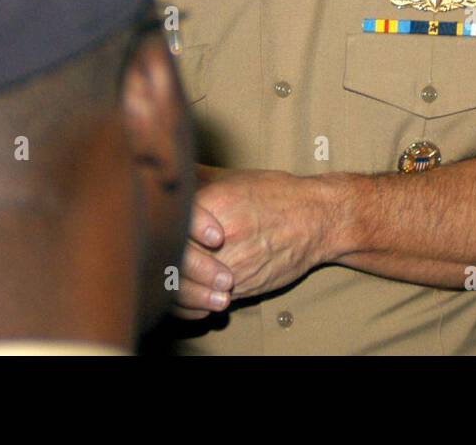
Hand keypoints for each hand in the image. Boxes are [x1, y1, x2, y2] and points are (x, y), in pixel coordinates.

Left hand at [170, 167, 340, 318]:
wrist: (317, 218)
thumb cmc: (276, 195)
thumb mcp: (234, 178)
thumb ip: (197, 180)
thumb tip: (167, 172)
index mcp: (217, 203)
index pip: (172, 226)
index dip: (163, 234)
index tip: (166, 233)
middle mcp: (224, 235)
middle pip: (174, 260)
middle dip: (164, 265)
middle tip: (158, 263)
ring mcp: (234, 264)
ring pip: (187, 287)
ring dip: (176, 289)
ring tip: (173, 283)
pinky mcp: (244, 287)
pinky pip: (208, 302)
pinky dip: (194, 304)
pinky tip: (191, 297)